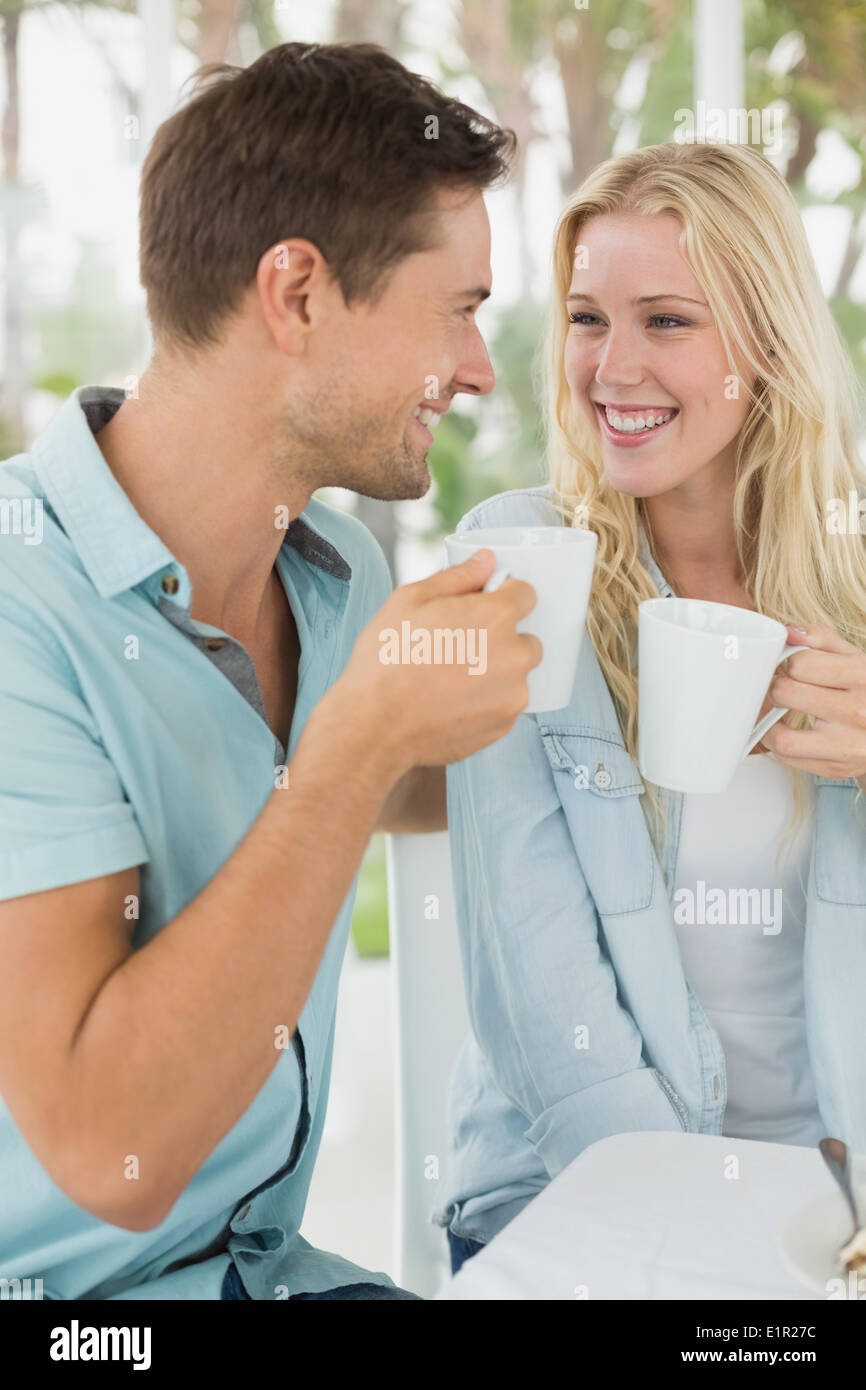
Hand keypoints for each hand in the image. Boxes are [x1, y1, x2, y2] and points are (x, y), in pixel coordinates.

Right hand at [334, 550, 541, 776]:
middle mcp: (515, 656)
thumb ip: (458, 577)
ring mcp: (513, 695)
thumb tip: (486, 561)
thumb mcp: (410, 600)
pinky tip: (451, 701)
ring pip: (515, 675)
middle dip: (500, 640)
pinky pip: (504, 704)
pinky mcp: (504, 725)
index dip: (501, 597)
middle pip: (525, 638)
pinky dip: (485, 702)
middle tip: (458, 648)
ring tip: (450, 679)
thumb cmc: (387, 661)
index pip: (526, 595)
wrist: (374, 726)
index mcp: (496, 617)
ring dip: (494, 673)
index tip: (481, 608)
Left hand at [760, 623, 865, 791]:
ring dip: (770, 724)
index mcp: (862, 676)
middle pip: (786, 694)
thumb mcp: (854, 658)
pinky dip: (778, 746)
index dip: (787, 662)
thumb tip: (788, 631)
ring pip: (783, 737)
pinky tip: (788, 733)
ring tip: (777, 714)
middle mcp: (859, 712)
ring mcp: (848, 745)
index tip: (788, 666)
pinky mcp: (837, 768)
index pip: (800, 663)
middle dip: (777, 688)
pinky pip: (788, 759)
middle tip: (781, 688)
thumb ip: (820, 638)